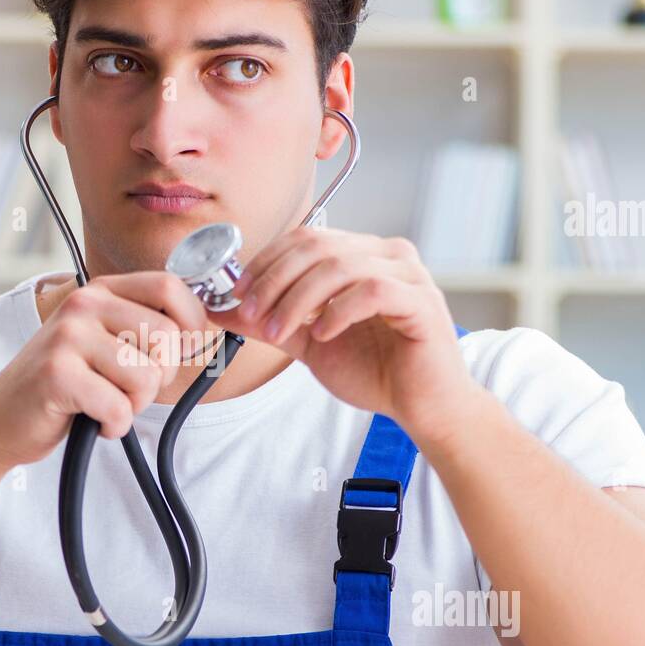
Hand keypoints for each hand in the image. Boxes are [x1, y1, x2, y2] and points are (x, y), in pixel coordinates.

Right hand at [0, 271, 209, 467]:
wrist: (1, 417)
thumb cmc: (63, 384)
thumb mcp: (106, 343)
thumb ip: (145, 329)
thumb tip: (202, 334)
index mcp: (101, 290)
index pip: (170, 287)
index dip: (191, 324)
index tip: (182, 352)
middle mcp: (84, 304)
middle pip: (166, 336)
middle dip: (160, 376)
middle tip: (130, 389)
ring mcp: (68, 336)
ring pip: (146, 376)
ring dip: (135, 404)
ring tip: (106, 403)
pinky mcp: (57, 374)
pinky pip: (119, 407)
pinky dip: (116, 425)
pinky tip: (95, 420)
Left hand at [210, 227, 483, 448]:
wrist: (422, 407)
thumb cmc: (376, 371)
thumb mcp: (308, 343)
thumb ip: (269, 322)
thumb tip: (221, 309)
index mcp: (362, 254)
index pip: (305, 238)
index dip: (266, 263)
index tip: (238, 296)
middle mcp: (388, 254)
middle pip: (317, 247)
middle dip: (275, 281)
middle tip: (252, 315)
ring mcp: (409, 274)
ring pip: (340, 266)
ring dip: (298, 301)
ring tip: (279, 333)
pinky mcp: (422, 301)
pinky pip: (372, 290)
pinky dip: (338, 311)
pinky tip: (323, 335)